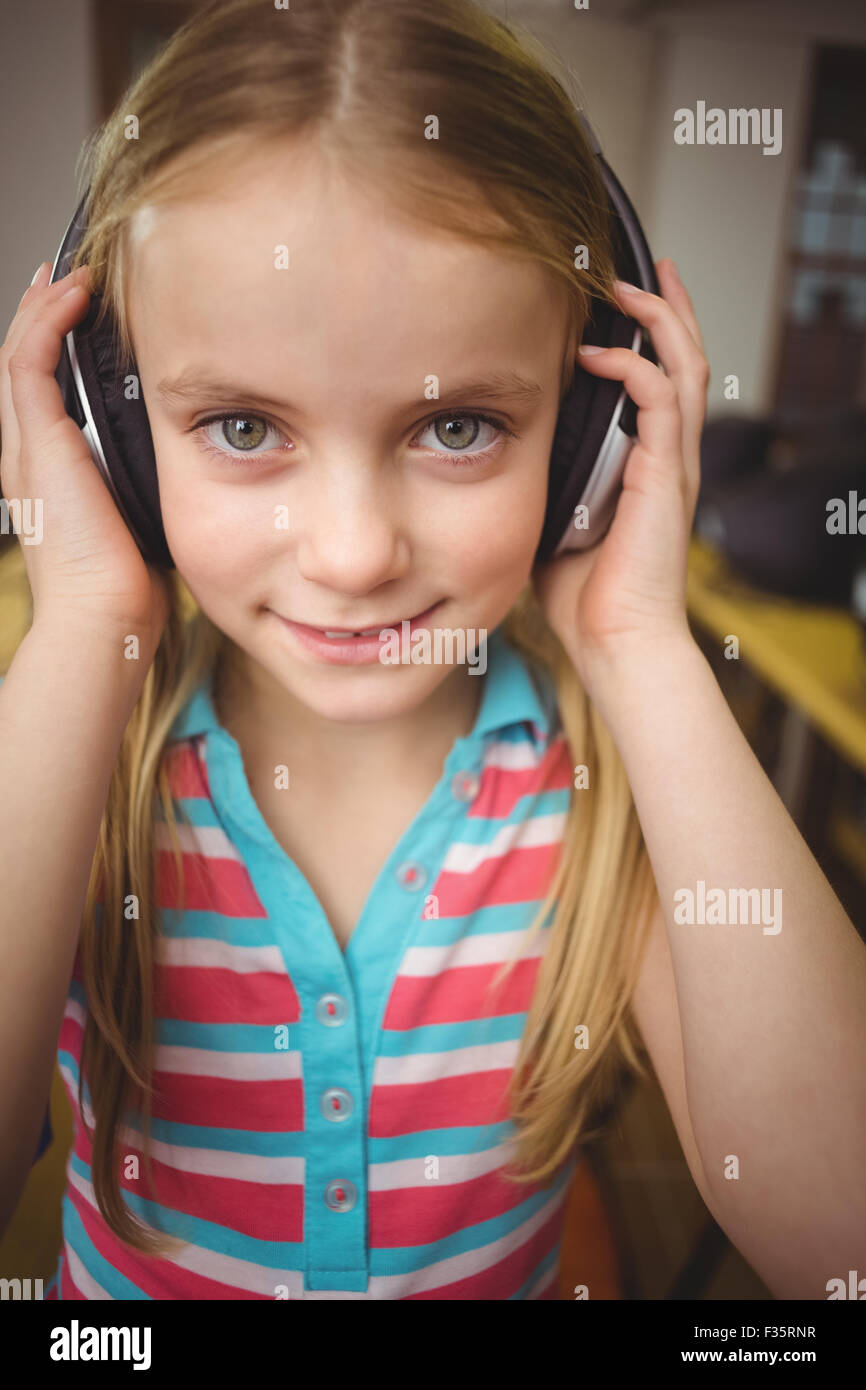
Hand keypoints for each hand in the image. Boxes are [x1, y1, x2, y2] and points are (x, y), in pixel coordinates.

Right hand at [0, 261, 170, 650]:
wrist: (104, 615)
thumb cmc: (124, 587)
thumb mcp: (137, 519)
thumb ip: (144, 486)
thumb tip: (181, 468)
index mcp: (47, 475)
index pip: (38, 394)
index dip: (51, 349)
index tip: (78, 317)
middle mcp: (27, 456)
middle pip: (20, 365)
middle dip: (39, 317)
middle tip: (63, 280)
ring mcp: (27, 448)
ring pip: (19, 353)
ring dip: (43, 308)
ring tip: (68, 276)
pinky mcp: (38, 443)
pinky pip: (29, 363)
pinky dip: (48, 322)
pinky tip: (72, 297)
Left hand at [531, 258, 708, 701]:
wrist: (615, 641)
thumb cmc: (584, 597)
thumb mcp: (554, 524)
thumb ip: (543, 486)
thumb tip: (499, 461)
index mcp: (650, 466)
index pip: (662, 383)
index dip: (649, 339)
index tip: (618, 304)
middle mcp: (670, 457)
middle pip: (685, 360)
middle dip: (667, 309)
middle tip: (642, 268)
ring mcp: (672, 464)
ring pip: (683, 367)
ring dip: (658, 320)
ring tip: (627, 284)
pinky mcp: (664, 477)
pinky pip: (658, 401)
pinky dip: (634, 367)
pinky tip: (598, 353)